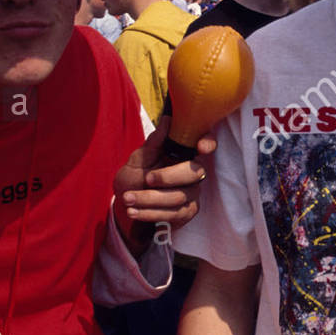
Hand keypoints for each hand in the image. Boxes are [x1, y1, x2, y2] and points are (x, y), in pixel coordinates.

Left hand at [112, 116, 216, 251]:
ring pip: (178, 197)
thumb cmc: (135, 177)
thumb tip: (168, 120)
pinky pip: (172, 214)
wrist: (126, 205)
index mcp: (184, 154)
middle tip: (146, 178)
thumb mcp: (139, 159)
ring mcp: (192, 193)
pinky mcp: (187, 212)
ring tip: (128, 198)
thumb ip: (153, 143)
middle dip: (168, 177)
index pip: (206, 144)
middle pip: (193, 172)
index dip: (208, 143)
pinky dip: (150, 213)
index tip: (201, 147)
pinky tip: (133, 211)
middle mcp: (193, 172)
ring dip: (149, 198)